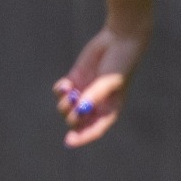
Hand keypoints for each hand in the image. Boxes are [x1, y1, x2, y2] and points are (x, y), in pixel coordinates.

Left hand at [55, 25, 148, 146]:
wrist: (119, 40)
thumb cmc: (121, 63)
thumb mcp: (109, 81)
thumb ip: (94, 95)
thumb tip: (80, 110)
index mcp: (110, 110)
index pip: (95, 130)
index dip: (81, 138)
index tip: (69, 141)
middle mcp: (96, 104)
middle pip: (77, 121)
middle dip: (71, 116)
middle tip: (71, 102)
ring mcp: (85, 92)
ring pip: (67, 108)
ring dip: (63, 103)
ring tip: (68, 90)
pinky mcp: (76, 80)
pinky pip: (62, 93)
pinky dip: (60, 91)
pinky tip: (65, 83)